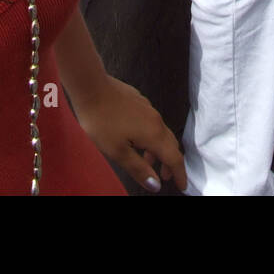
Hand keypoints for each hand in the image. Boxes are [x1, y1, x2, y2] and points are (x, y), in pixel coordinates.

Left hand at [74, 75, 186, 192]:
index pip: (174, 158)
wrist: (91, 87)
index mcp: (154, 135)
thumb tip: (155, 185)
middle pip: (171, 145)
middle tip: (165, 177)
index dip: (180, 174)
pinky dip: (151, 137)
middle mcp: (156, 121)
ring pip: (161, 133)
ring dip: (159, 150)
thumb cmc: (101, 120)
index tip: (182, 186)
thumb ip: (138, 169)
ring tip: (147, 161)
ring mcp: (148, 109)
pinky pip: (152, 124)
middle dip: (170, 163)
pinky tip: (136, 140)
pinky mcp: (139, 103)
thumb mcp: (117, 152)